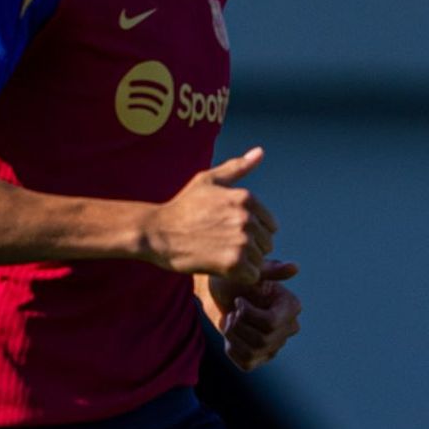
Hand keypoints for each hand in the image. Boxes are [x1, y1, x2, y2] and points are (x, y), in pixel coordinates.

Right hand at [144, 146, 275, 285]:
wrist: (157, 233)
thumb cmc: (183, 207)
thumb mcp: (208, 181)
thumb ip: (238, 168)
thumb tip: (260, 152)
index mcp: (246, 199)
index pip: (271, 225)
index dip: (252, 232)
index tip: (229, 232)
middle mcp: (247, 218)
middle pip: (266, 244)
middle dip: (250, 248)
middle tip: (222, 244)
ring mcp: (241, 241)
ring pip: (260, 261)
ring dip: (244, 263)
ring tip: (219, 254)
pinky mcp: (234, 263)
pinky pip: (252, 275)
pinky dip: (239, 275)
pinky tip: (220, 266)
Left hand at [205, 262, 300, 371]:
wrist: (218, 293)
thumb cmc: (235, 279)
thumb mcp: (249, 274)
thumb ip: (271, 270)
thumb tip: (294, 268)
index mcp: (291, 306)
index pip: (271, 323)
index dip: (248, 315)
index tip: (238, 301)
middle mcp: (289, 327)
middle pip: (262, 340)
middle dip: (238, 326)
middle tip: (232, 312)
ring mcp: (276, 345)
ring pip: (253, 352)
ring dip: (233, 336)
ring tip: (229, 321)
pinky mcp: (261, 358)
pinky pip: (246, 363)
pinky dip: (232, 349)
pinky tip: (230, 335)